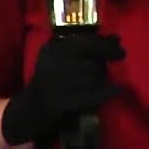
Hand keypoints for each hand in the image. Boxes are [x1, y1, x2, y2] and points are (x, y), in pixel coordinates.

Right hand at [0, 33, 123, 146]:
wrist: (28, 110)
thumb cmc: (50, 80)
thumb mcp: (62, 58)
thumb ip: (88, 46)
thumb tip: (116, 38)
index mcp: (54, 48)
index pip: (87, 42)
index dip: (107, 45)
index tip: (120, 48)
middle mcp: (54, 62)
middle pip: (93, 62)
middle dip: (102, 66)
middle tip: (103, 71)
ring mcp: (56, 83)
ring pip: (93, 79)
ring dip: (101, 81)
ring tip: (96, 84)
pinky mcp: (60, 102)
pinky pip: (90, 96)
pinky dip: (106, 93)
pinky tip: (117, 90)